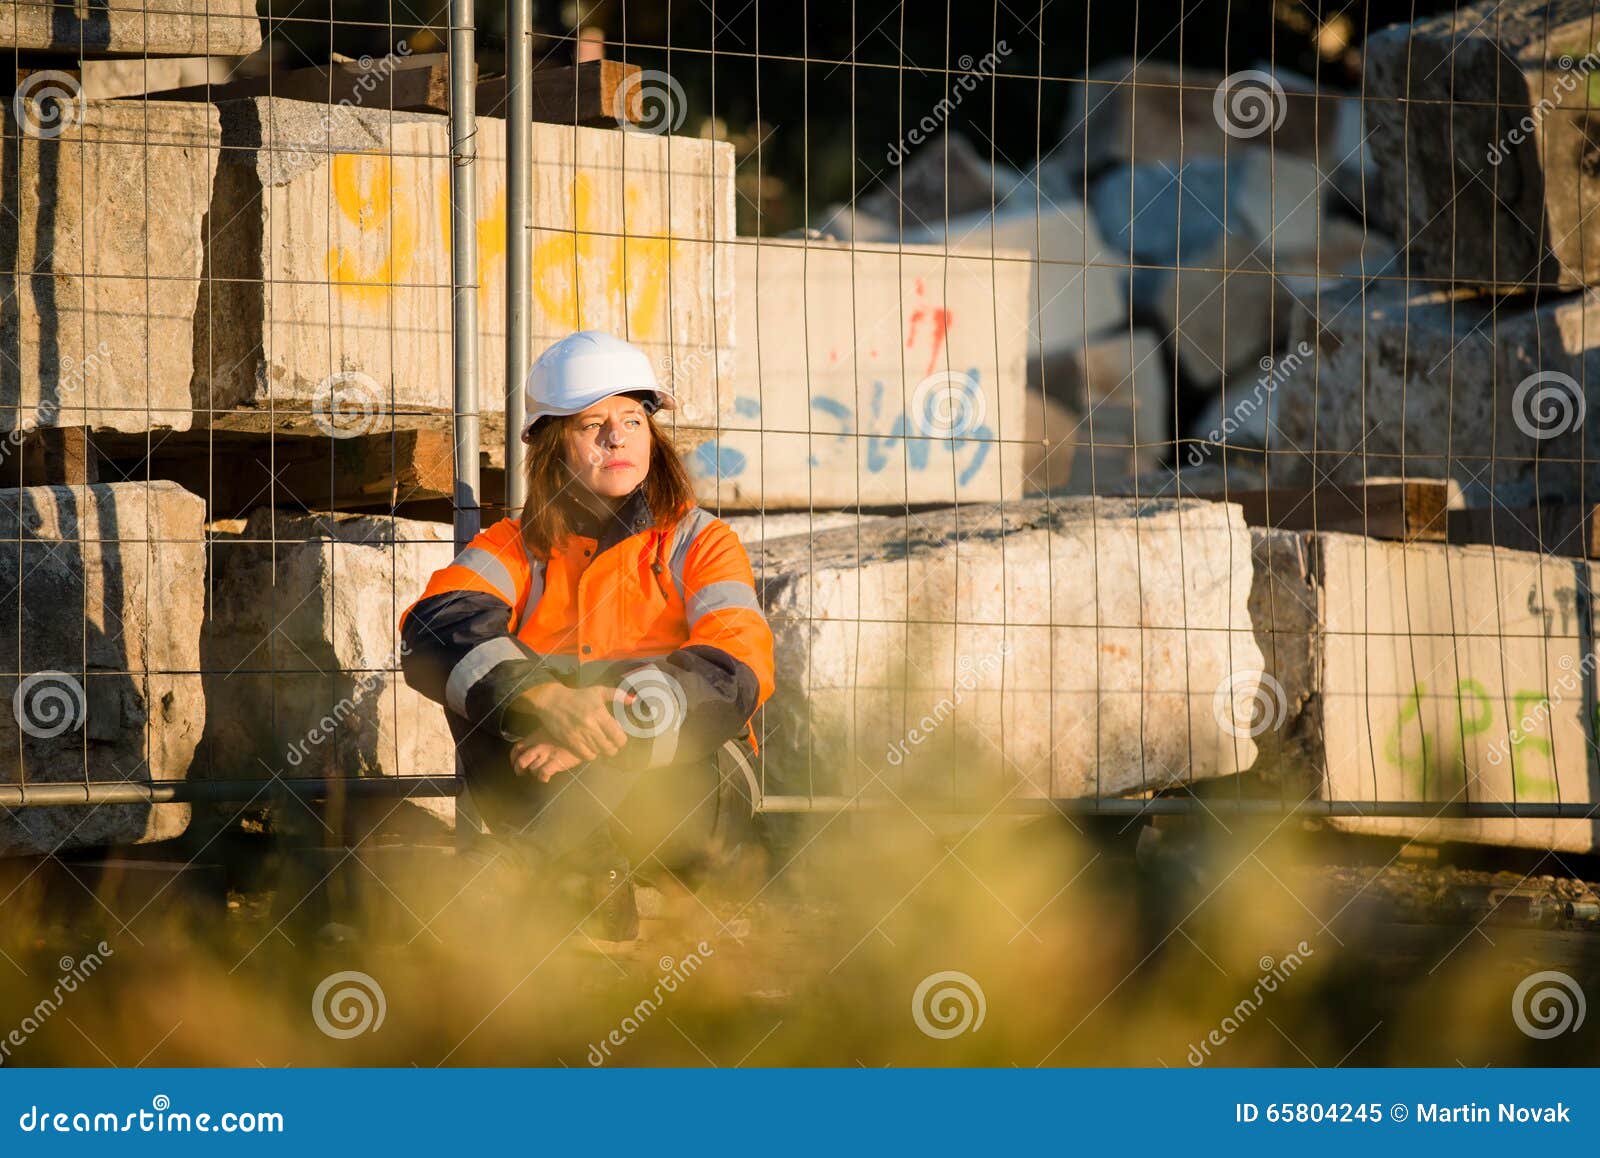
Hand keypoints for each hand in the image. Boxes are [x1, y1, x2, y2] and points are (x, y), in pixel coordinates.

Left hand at [510, 736, 582, 781]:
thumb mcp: (552, 729)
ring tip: (540, 772)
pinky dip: (543, 778)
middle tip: (523, 773)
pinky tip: (546, 777)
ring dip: (535, 773)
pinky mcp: (556, 763)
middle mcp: (538, 745)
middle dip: (519, 770)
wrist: (584, 735)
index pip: (517, 748)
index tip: (515, 763)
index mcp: (535, 736)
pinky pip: (543, 774)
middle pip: (521, 762)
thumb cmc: (568, 732)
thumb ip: (542, 736)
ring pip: (532, 769)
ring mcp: (546, 755)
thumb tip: (534, 744)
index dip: (513, 758)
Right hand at [514, 683, 633, 761]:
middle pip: (609, 748)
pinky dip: (590, 755)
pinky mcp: (570, 741)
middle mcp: (591, 726)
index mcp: (600, 714)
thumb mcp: (598, 691)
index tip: (619, 738)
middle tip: (611, 744)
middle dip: (613, 748)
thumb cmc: (578, 696)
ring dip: (601, 751)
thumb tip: (633, 700)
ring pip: (598, 753)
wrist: (552, 701)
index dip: (621, 741)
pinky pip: (586, 756)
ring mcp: (580, 735)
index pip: (618, 736)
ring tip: (600, 744)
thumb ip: (617, 695)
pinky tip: (590, 748)